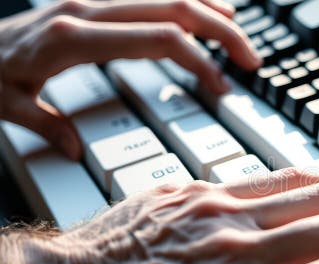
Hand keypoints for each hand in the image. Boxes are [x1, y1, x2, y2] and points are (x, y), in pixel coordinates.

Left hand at [0, 0, 261, 160]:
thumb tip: (79, 151)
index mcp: (74, 37)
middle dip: (222, 33)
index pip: (158, 39)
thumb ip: (47, 126)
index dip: (199, 60)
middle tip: (251, 61)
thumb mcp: (7, 106)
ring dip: (211, 11)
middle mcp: (88, 8)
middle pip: (175, 8)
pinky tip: (207, 10)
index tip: (220, 86)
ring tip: (240, 36)